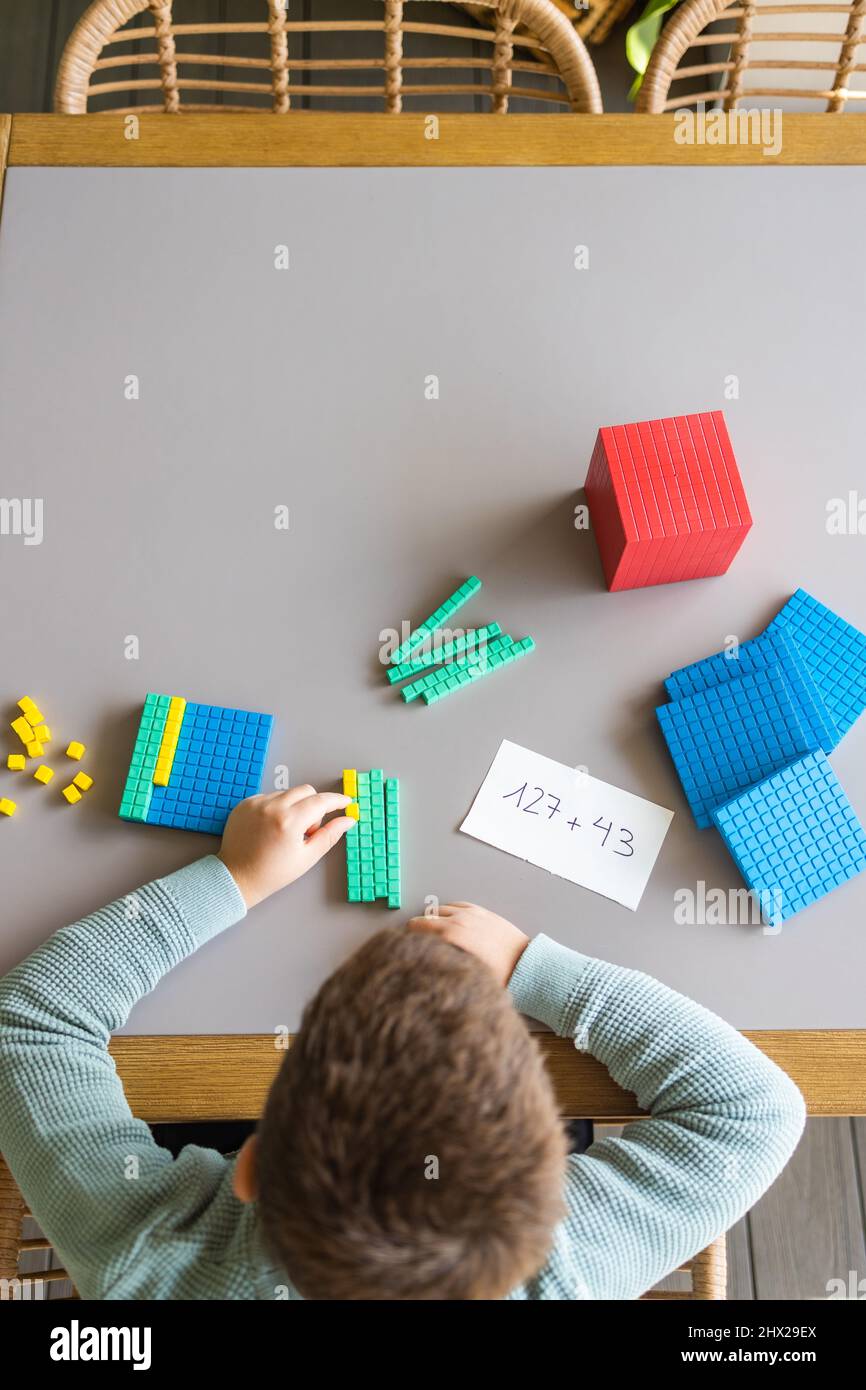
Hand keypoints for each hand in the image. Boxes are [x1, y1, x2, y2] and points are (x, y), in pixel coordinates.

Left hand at [218, 786, 353, 908]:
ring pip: (287, 793)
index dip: (337, 801)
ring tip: (285, 832)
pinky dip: (276, 808)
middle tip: (307, 830)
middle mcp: (271, 807)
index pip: (321, 801)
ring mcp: (255, 803)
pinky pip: (270, 797)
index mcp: (289, 821)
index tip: (346, 802)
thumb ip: (329, 835)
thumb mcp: (307, 857)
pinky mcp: (245, 804)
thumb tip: (348, 820)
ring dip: (294, 807)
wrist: (237, 877)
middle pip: (306, 791)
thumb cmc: (271, 873)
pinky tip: (271, 828)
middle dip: (314, 806)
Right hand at [407, 901, 528, 986]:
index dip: (408, 937)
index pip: (420, 929)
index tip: (402, 944)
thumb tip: (427, 967)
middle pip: (428, 918)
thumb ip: (445, 967)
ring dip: (432, 918)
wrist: (527, 964)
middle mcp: (460, 920)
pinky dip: (447, 911)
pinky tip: (445, 919)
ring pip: (441, 909)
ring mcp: (472, 913)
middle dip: (417, 929)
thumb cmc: (499, 976)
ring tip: (428, 932)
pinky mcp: (483, 912)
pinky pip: (457, 905)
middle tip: (413, 942)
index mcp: (453, 935)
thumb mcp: (468, 976)